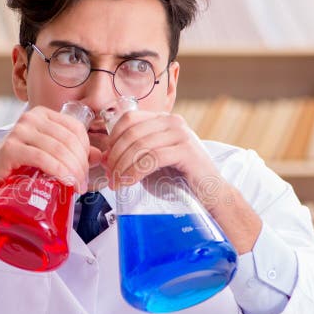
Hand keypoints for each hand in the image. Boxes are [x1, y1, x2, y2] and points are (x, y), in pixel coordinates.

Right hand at [0, 106, 100, 220]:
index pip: (76, 128)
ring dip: (72, 171)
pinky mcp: (9, 148)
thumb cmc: (18, 171)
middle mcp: (30, 118)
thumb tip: (98, 156)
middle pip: (69, 139)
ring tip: (76, 188)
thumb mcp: (49, 158)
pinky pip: (42, 157)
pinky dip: (58, 170)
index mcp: (42, 115)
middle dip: (81, 165)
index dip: (86, 151)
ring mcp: (19, 131)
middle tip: (82, 186)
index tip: (86, 172)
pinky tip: (65, 182)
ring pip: (59, 148)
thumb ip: (73, 154)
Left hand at [103, 109, 260, 252]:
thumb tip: (103, 158)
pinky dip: (135, 171)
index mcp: (163, 120)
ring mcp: (181, 134)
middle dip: (114, 156)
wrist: (211, 195)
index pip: (128, 119)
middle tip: (109, 176)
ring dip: (122, 166)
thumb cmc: (180, 179)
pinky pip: (152, 158)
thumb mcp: (151, 162)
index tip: (106, 161)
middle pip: (131, 132)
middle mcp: (173, 122)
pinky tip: (128, 182)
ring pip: (140, 145)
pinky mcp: (186, 151)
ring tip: (117, 182)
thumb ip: (131, 155)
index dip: (112, 140)